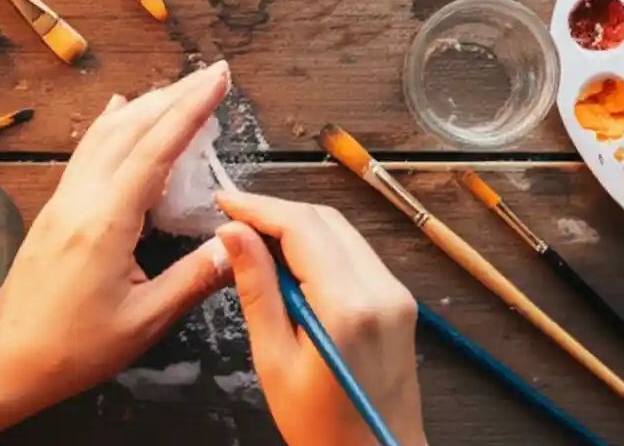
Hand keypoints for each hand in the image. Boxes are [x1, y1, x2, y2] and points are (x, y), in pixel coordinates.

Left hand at [0, 62, 234, 417]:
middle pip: (131, 128)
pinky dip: (113, 123)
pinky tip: (120, 108)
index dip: (191, 110)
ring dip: (146, 104)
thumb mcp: (144, 322)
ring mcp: (64, 200)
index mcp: (106, 222)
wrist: (1, 363)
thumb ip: (194, 278)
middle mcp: (82, 199)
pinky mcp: (56, 210)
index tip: (219, 79)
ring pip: (106, 133)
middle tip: (212, 72)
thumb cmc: (71, 351)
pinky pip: (89, 151)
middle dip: (174, 95)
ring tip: (181, 87)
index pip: (156, 149)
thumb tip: (237, 242)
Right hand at [215, 192, 426, 445]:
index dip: (260, 207)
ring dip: (299, 226)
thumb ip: (256, 289)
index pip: (302, 228)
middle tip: (233, 218)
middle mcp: (381, 289)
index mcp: (347, 306)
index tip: (223, 200)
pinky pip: (357, 253)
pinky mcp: (400, 300)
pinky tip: (291, 260)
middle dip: (278, 212)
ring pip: (343, 232)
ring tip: (255, 237)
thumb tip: (233, 232)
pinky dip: (321, 246)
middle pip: (325, 220)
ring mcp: (396, 292)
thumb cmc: (319, 426)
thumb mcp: (273, 361)